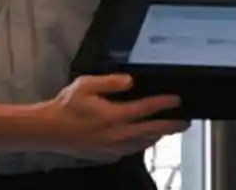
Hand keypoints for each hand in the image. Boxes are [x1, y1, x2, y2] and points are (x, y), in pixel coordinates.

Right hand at [42, 74, 188, 161]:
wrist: (50, 130)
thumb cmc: (66, 106)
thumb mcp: (86, 85)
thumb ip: (110, 82)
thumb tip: (130, 81)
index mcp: (114, 116)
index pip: (146, 109)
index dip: (164, 104)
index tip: (177, 100)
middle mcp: (118, 135)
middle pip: (153, 130)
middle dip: (171, 125)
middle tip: (185, 121)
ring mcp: (114, 147)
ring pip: (144, 143)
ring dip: (158, 135)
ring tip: (168, 128)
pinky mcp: (109, 155)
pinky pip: (132, 150)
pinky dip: (143, 143)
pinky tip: (145, 138)